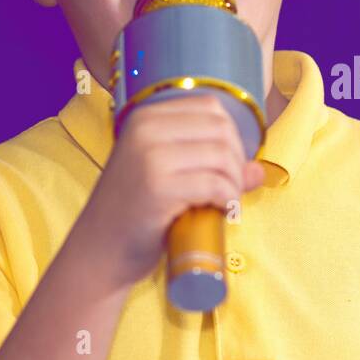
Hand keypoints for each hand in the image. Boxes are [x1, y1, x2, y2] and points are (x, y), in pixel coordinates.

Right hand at [72, 94, 264, 287]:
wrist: (99, 252)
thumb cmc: (135, 214)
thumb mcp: (168, 178)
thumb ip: (212, 166)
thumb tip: (259, 170)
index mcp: (145, 117)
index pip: (211, 107)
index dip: (231, 137)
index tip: (225, 167)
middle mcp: (145, 129)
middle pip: (221, 130)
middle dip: (236, 162)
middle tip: (228, 190)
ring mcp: (150, 157)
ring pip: (222, 156)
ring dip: (234, 184)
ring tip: (224, 203)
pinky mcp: (158, 188)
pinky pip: (216, 185)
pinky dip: (228, 200)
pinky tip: (220, 213)